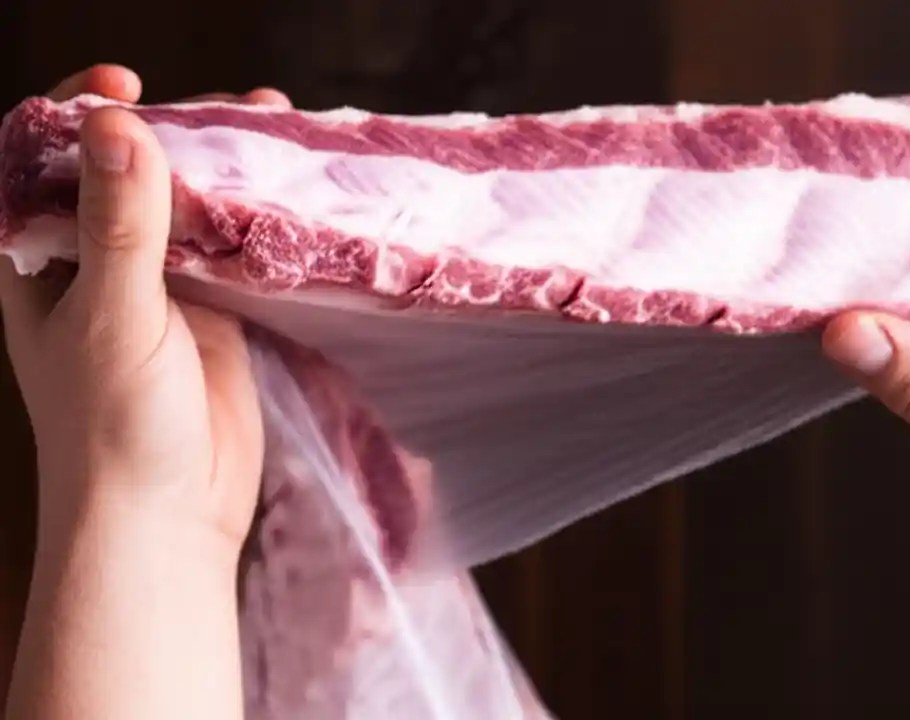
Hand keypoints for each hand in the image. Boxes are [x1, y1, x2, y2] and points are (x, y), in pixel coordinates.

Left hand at [1, 65, 285, 557]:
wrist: (168, 517)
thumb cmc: (113, 426)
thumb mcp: (112, 316)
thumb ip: (119, 223)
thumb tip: (116, 123)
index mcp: (41, 257)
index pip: (46, 156)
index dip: (82, 112)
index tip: (128, 88)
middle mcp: (98, 260)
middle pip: (133, 167)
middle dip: (177, 129)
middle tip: (232, 108)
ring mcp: (161, 283)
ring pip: (192, 201)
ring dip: (229, 164)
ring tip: (276, 127)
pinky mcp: (216, 309)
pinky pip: (236, 244)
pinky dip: (262, 215)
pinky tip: (293, 189)